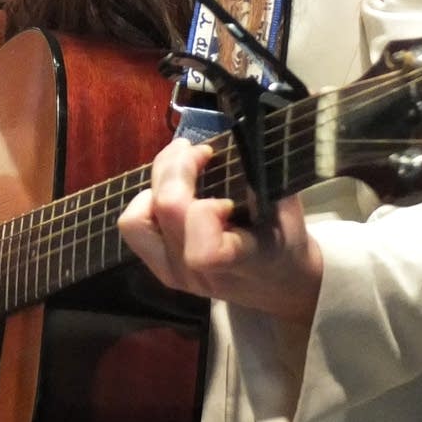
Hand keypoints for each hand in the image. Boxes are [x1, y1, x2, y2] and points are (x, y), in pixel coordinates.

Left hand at [119, 137, 322, 323]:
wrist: (276, 283)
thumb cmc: (285, 240)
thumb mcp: (288, 211)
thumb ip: (262, 180)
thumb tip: (239, 139)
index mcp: (240, 263)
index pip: (203, 251)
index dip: (207, 212)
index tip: (229, 200)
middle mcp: (199, 274)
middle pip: (166, 212)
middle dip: (180, 168)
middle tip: (202, 151)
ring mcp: (173, 273)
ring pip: (138, 218)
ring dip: (158, 181)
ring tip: (182, 163)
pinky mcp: (159, 267)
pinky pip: (134, 226)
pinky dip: (146, 199)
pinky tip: (172, 188)